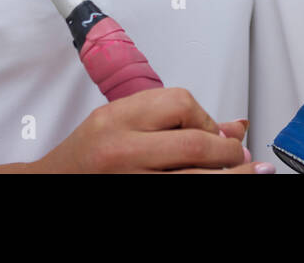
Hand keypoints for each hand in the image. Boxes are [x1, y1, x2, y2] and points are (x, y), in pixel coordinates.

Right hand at [33, 88, 271, 172]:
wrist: (53, 183)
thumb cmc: (87, 153)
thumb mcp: (122, 120)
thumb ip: (174, 119)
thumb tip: (233, 127)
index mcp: (119, 119)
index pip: (180, 104)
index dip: (207, 118)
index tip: (216, 131)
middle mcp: (123, 151)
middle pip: (193, 146)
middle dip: (228, 152)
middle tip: (240, 155)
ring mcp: (130, 181)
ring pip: (194, 179)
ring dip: (231, 175)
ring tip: (250, 172)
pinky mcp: (137, 199)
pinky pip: (180, 192)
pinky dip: (207, 186)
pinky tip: (221, 182)